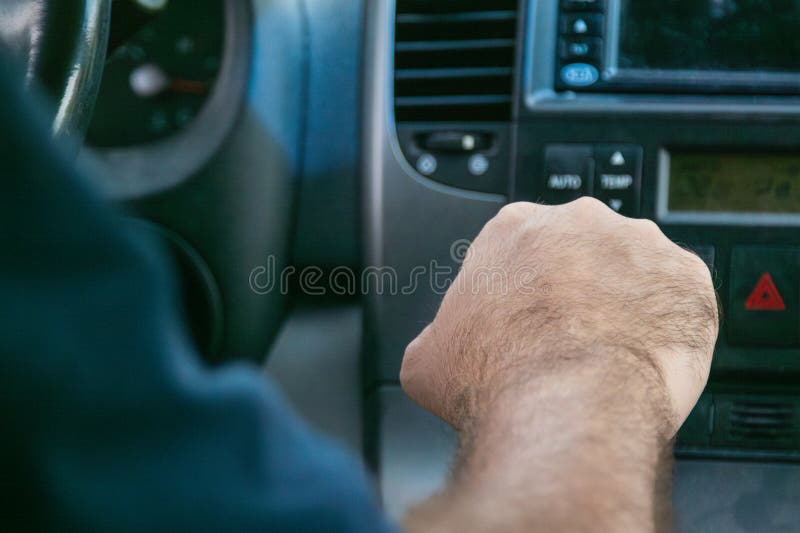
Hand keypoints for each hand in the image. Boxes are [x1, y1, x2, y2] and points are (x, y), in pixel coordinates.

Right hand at [401, 198, 718, 438]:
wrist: (566, 408)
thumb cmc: (496, 379)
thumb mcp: (426, 362)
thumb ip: (434, 339)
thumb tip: (435, 349)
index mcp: (513, 228)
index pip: (520, 250)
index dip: (522, 290)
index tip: (525, 320)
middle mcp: (578, 222)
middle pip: (578, 251)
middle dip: (576, 287)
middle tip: (568, 337)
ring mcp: (638, 244)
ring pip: (632, 268)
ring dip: (624, 299)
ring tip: (611, 350)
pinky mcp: (688, 275)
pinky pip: (679, 294)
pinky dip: (668, 320)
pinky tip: (647, 352)